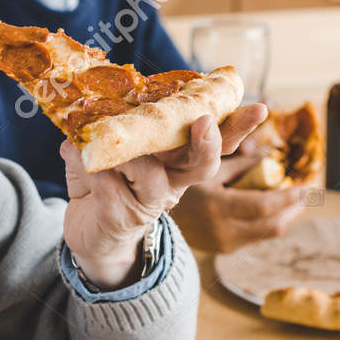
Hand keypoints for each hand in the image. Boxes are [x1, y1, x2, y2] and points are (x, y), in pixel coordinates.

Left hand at [61, 103, 266, 287]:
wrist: (90, 234)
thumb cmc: (105, 182)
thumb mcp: (110, 147)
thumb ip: (107, 125)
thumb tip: (95, 106)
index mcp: (176, 160)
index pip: (215, 139)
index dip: (237, 125)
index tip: (258, 108)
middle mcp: (171, 182)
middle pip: (203, 163)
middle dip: (209, 142)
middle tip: (206, 123)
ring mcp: (148, 202)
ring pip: (153, 177)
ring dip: (133, 157)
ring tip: (115, 147)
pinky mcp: (121, 217)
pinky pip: (109, 188)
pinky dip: (93, 170)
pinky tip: (80, 160)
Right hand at [172, 148, 314, 253]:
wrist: (160, 217)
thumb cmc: (182, 184)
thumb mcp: (209, 169)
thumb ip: (241, 164)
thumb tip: (271, 156)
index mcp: (217, 206)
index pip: (264, 206)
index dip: (288, 197)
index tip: (306, 186)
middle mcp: (223, 230)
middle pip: (273, 224)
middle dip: (294, 208)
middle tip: (307, 193)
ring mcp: (225, 243)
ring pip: (269, 233)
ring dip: (286, 216)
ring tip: (296, 200)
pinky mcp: (227, 249)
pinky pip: (258, 236)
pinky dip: (270, 222)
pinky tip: (276, 209)